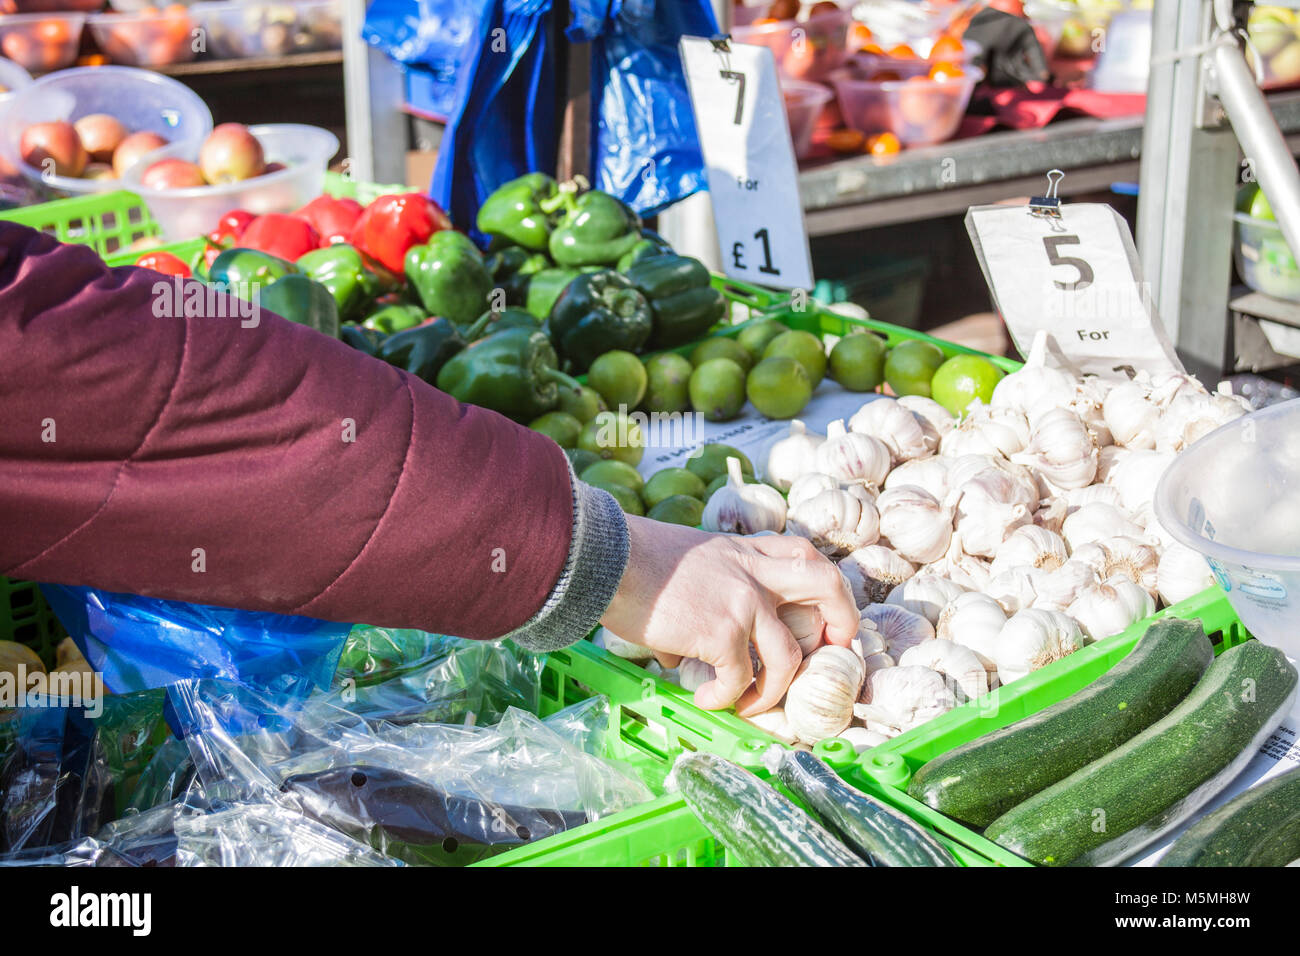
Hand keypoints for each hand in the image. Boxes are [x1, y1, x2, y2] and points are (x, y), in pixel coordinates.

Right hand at [600, 516, 859, 714]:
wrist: (606, 559)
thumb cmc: (631, 560)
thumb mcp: (685, 559)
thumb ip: (704, 591)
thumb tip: (683, 650)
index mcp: (743, 551)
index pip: (801, 554)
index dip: (826, 584)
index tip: (825, 613)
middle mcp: (752, 572)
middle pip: (825, 584)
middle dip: (842, 620)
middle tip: (831, 650)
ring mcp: (743, 602)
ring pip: (788, 655)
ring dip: (774, 690)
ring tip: (749, 704)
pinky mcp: (722, 632)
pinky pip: (740, 680)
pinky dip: (726, 698)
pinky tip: (706, 699)